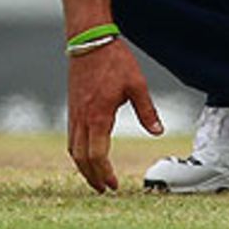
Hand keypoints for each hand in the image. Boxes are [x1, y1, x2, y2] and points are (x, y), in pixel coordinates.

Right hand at [67, 40, 161, 192]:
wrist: (89, 39)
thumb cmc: (114, 60)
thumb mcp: (136, 84)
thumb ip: (147, 110)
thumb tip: (158, 131)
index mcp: (98, 116)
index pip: (97, 155)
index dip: (105, 173)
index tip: (114, 185)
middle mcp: (82, 118)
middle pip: (81, 158)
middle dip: (92, 177)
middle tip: (104, 189)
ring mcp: (74, 112)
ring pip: (73, 149)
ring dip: (83, 167)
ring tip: (94, 177)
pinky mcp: (72, 105)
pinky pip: (71, 136)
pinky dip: (77, 151)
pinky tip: (87, 152)